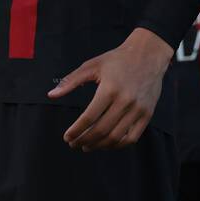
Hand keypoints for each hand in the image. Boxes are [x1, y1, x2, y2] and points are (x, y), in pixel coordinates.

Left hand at [48, 27, 171, 150]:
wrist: (148, 54)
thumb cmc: (117, 59)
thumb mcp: (91, 65)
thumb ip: (70, 81)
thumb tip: (51, 95)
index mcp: (109, 89)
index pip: (89, 117)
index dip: (76, 130)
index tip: (67, 137)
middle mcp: (125, 101)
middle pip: (101, 130)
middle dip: (84, 140)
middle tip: (74, 144)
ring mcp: (138, 109)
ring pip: (116, 137)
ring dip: (99, 146)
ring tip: (87, 146)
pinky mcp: (147, 114)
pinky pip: (132, 138)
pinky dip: (118, 145)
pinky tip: (106, 144)